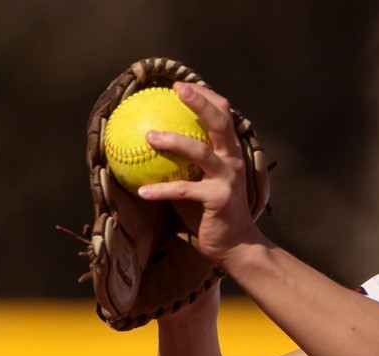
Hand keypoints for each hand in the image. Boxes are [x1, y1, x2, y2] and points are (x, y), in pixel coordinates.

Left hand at [138, 82, 266, 265]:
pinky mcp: (220, 199)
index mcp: (230, 152)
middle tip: (175, 90)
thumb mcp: (198, 181)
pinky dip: (161, 190)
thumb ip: (182, 163)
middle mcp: (233, 160)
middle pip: (219, 122)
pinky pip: (185, 191)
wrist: (236, 246)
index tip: (180, 86)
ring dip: (173, 141)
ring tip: (149, 136)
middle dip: (199, 102)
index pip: (223, 113)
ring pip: (200, 152)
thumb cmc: (211, 212)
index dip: (205, 95)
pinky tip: (142, 191)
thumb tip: (147, 143)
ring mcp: (228, 179)